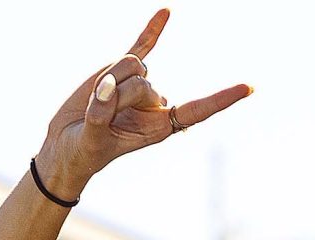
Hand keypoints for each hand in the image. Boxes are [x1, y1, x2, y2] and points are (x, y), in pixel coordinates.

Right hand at [34, 9, 251, 200]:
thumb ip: (101, 114)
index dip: (221, 99)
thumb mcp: (93, 138)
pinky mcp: (121, 71)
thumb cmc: (84, 150)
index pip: (197, 110)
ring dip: (110, 78)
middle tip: (101, 117)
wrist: (66, 142)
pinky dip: (153, 29)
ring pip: (133, 63)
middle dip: (118, 94)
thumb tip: (109, 85)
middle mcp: (155, 103)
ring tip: (97, 104)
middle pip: (145, 80)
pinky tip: (167, 11)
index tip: (248, 87)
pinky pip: (142, 44)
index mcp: (159, 126)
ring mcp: (139, 84)